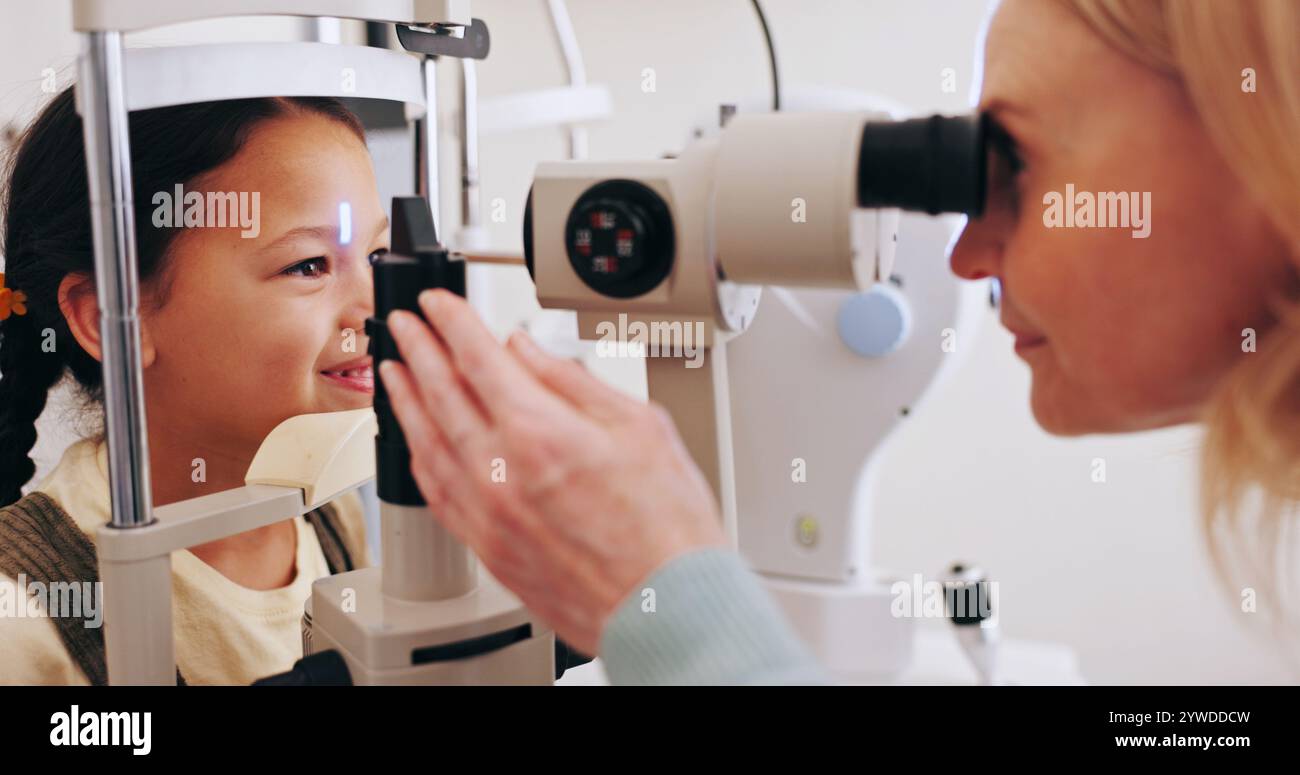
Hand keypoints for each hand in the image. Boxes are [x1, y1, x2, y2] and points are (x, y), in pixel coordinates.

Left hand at [380, 289, 727, 654]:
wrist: (666, 607)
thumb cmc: (668, 529)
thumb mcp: (640, 427)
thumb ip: (573, 382)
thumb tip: (529, 352)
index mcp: (540, 433)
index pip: (477, 357)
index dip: (451, 320)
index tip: (439, 302)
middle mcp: (500, 472)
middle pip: (441, 393)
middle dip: (419, 349)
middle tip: (405, 322)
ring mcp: (486, 513)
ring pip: (426, 442)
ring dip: (406, 399)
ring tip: (394, 371)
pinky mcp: (485, 547)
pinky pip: (434, 491)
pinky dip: (418, 455)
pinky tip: (416, 440)